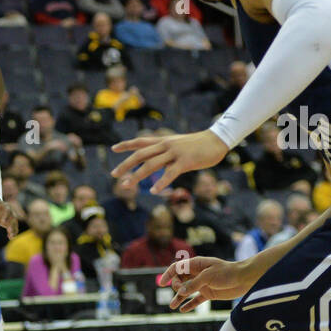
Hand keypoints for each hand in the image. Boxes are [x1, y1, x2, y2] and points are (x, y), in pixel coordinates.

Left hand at [0, 194, 18, 235]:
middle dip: (11, 223)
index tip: (2, 221)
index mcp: (5, 206)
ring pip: (15, 223)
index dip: (5, 215)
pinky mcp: (11, 223)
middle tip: (8, 229)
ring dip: (13, 229)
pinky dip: (14, 233)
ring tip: (11, 236)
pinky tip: (11, 237)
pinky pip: (15, 228)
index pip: (7, 210)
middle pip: (13, 217)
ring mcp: (12, 217)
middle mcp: (11, 211)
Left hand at [112, 129, 228, 192]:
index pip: (141, 141)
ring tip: (126, 185)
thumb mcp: (179, 145)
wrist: (218, 139)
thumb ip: (167, 153)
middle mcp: (166, 145)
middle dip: (126, 165)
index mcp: (164, 141)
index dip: (127, 144)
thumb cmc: (199, 144)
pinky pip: (170, 173)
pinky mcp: (185, 161)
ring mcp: (175, 153)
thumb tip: (158, 163)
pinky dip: (161, 182)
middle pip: (140, 154)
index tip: (113, 148)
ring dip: (137, 175)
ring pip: (151, 164)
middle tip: (113, 174)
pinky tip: (153, 190)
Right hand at [159, 255, 258, 310]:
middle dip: (176, 286)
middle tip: (180, 291)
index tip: (161, 284)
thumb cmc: (227, 273)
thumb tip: (180, 292)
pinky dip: (189, 304)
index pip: (177, 268)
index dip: (168, 275)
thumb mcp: (208, 276)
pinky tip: (183, 310)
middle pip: (180, 280)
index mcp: (196, 264)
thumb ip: (193, 284)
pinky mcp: (209, 293)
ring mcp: (202, 284)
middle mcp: (197, 274)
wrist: (245, 279)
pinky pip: (196, 300)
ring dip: (179, 298)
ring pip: (186, 291)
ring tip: (172, 306)